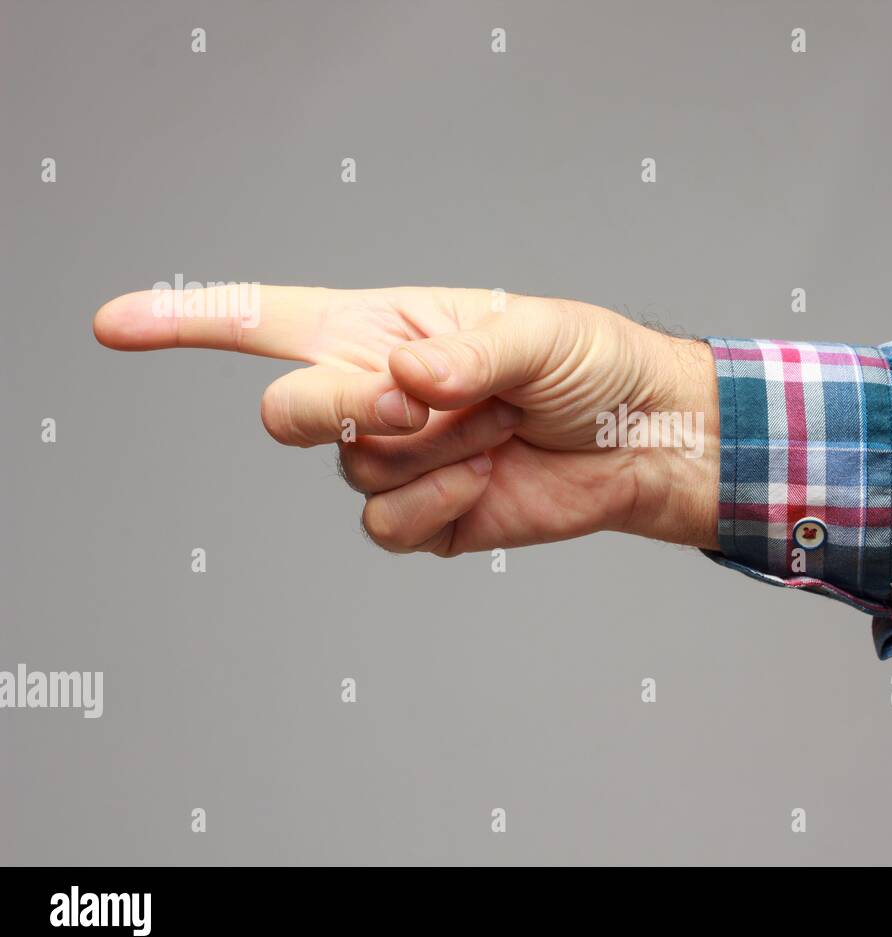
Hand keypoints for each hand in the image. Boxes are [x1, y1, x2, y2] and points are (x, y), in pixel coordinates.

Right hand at [93, 286, 719, 553]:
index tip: (115, 324)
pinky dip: (437, 504)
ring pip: (352, 473)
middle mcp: (377, 394)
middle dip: (339, 409)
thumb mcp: (541, 332)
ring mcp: (399, 460)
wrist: (639, 441)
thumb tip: (408, 376)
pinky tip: (487, 480)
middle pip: (291, 411)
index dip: (187, 319)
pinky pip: (390, 525)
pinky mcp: (429, 517)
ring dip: (430, 454)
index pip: (269, 321)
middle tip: (414, 401)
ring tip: (497, 430)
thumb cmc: (591, 366)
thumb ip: (471, 351)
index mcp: (386, 330)